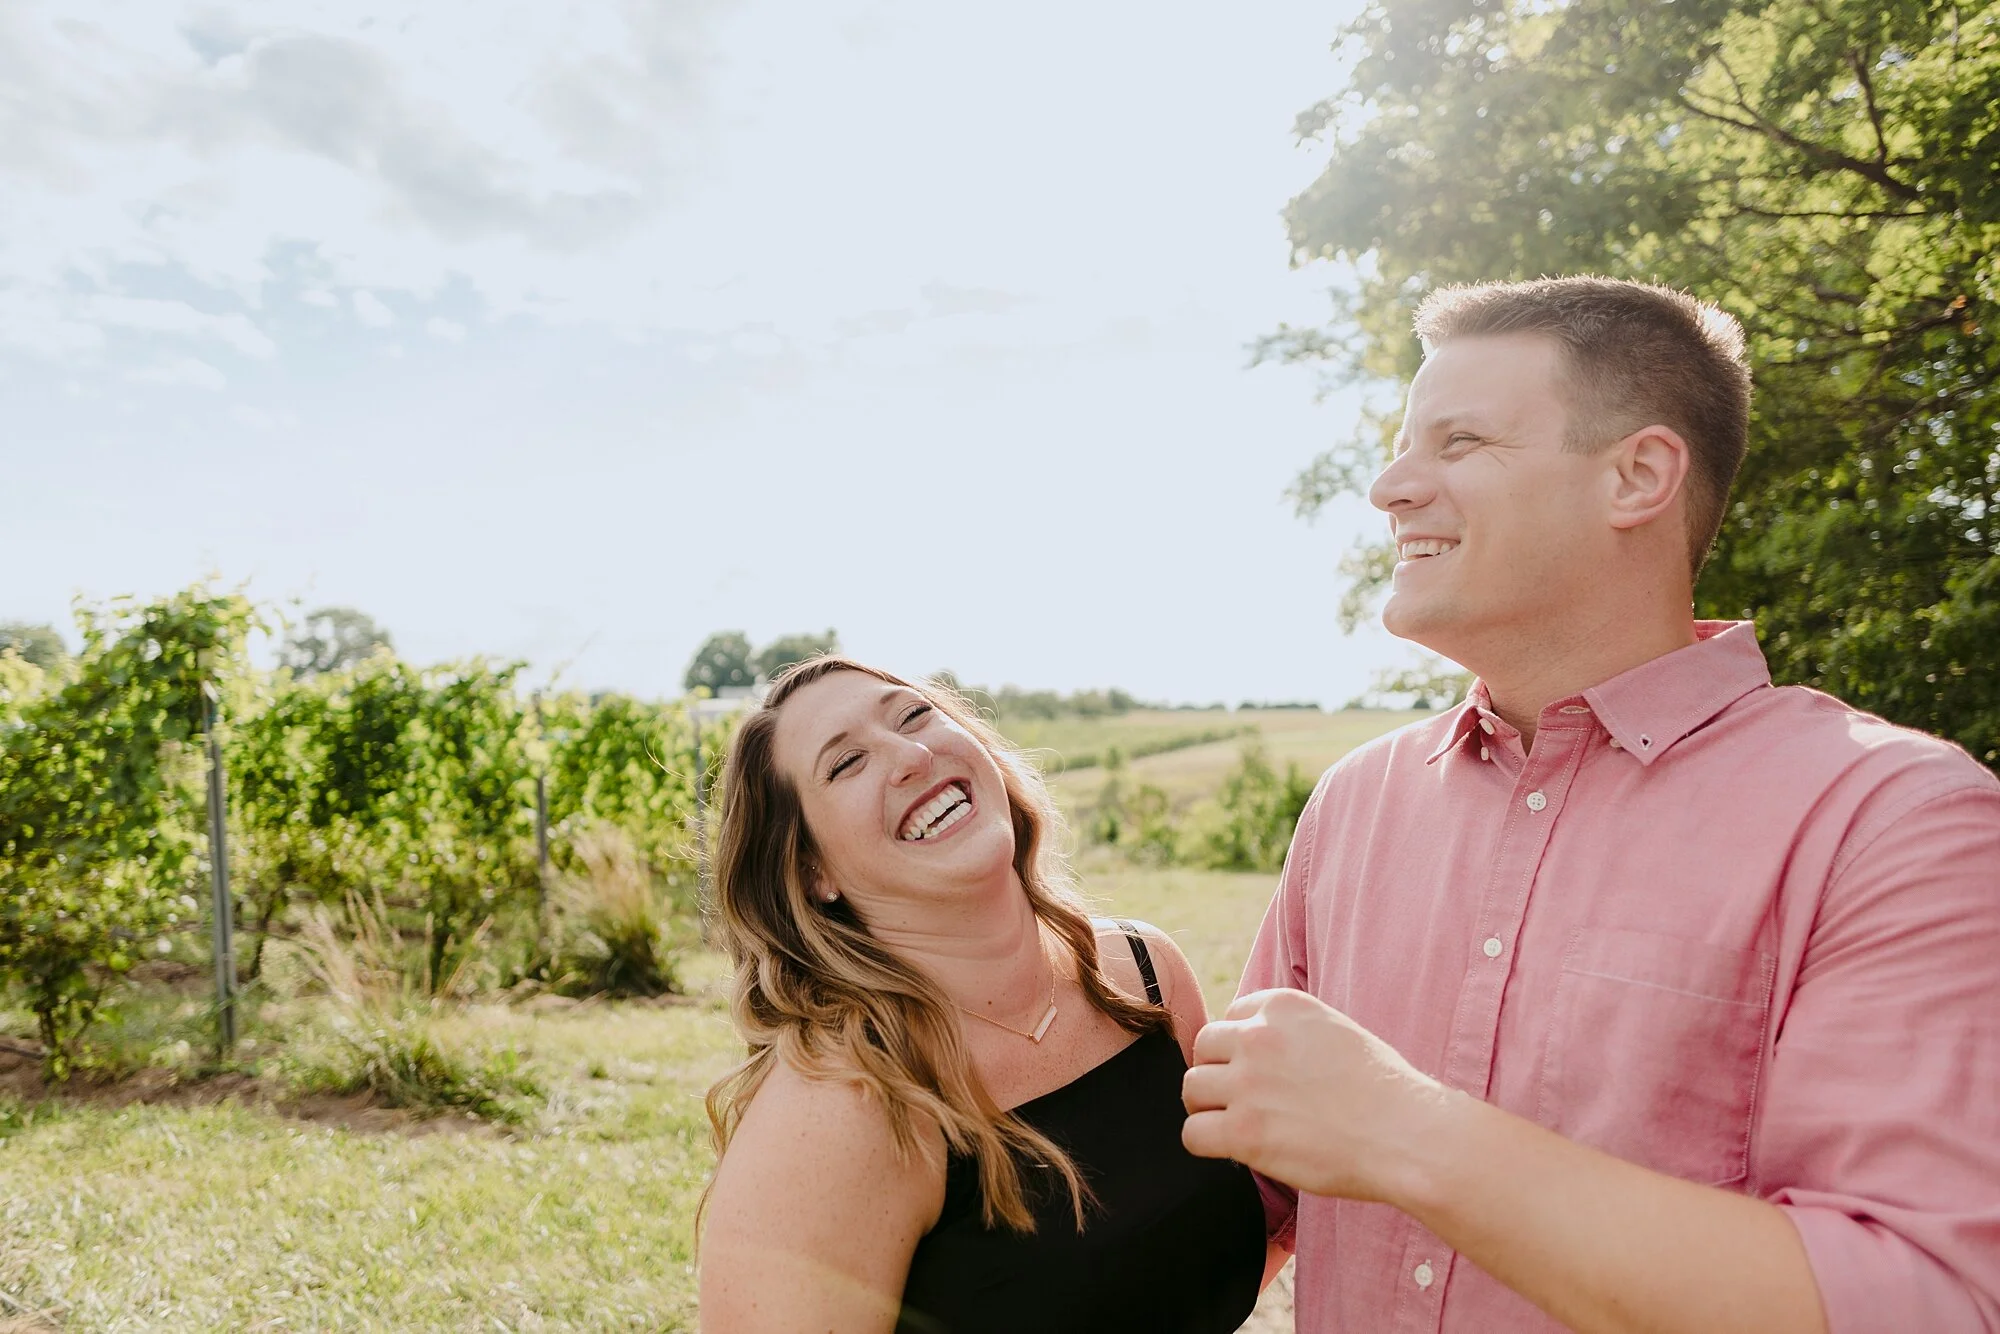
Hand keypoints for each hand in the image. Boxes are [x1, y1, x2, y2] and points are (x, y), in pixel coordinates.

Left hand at [1181, 988, 1459, 1203]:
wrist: (1408, 1134)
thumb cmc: (1384, 1090)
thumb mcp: (1336, 1031)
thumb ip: (1291, 1032)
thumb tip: (1254, 1049)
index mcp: (1281, 1006)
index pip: (1230, 1017)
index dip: (1239, 1049)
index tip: (1258, 1073)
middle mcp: (1258, 1037)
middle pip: (1204, 1048)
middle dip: (1218, 1073)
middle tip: (1240, 1102)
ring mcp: (1247, 1084)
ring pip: (1192, 1088)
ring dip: (1208, 1107)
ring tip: (1234, 1125)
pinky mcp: (1244, 1132)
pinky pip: (1192, 1134)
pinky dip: (1206, 1143)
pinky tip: (1233, 1150)